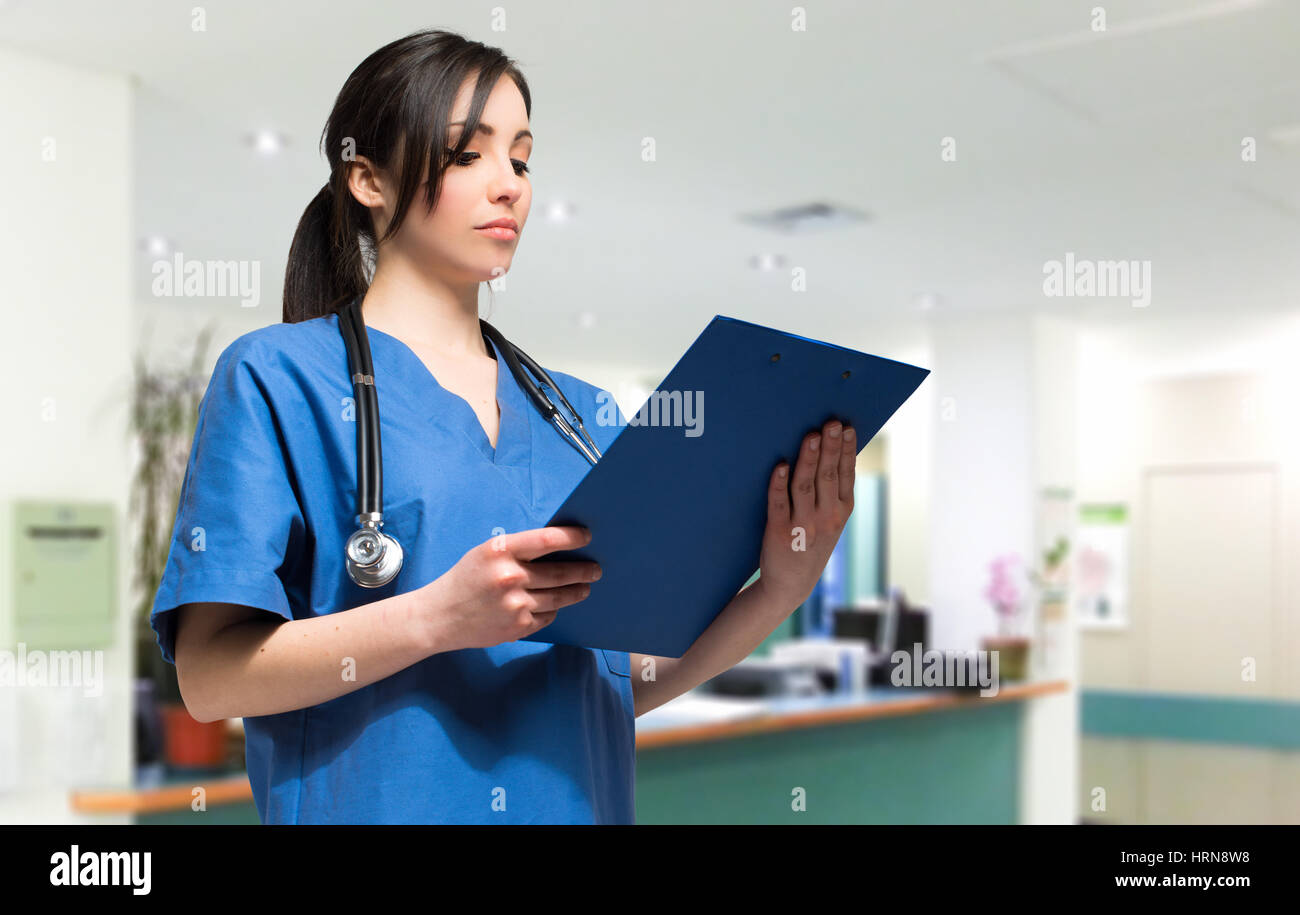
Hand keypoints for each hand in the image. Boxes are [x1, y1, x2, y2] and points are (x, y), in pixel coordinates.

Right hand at [421, 526, 601, 651]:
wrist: (440, 616)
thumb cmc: (466, 579)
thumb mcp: (486, 554)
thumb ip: (518, 550)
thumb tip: (559, 548)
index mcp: (500, 551)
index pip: (546, 539)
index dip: (571, 537)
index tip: (587, 536)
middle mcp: (509, 577)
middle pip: (559, 572)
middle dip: (583, 570)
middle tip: (596, 569)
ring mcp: (514, 604)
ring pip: (558, 597)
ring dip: (576, 592)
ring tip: (584, 587)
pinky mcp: (517, 626)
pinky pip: (547, 616)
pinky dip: (552, 610)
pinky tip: (553, 605)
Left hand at [756, 419, 855, 610]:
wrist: (790, 585)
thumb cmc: (811, 543)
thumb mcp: (832, 521)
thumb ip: (834, 492)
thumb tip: (833, 450)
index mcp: (841, 511)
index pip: (846, 475)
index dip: (846, 450)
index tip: (846, 427)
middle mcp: (825, 518)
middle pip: (828, 476)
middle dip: (830, 448)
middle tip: (831, 423)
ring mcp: (802, 525)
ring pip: (805, 486)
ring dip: (808, 460)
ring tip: (811, 437)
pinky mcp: (778, 532)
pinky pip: (778, 504)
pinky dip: (778, 484)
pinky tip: (780, 466)